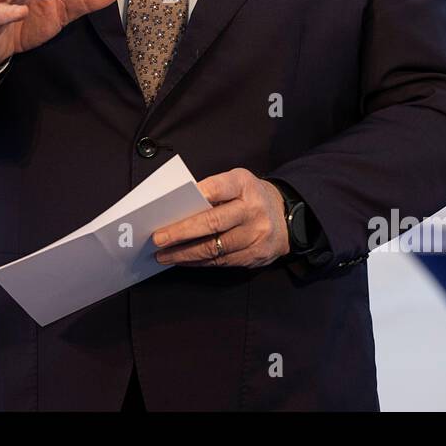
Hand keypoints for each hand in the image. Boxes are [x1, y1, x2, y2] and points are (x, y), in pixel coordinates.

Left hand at [152, 169, 289, 267]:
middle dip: (181, 232)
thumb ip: (213, 191)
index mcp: (244, 185)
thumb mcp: (237, 183)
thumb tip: (177, 208)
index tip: (171, 204)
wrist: (287, 218)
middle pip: (212, 222)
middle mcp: (253, 210)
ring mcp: (256, 235)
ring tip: (164, 255)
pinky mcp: (255, 255)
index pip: (217, 188)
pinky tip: (183, 260)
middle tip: (158, 238)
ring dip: (185, 253)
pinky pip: (221, 261)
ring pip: (214, 247)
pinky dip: (198, 262)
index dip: (195, 196)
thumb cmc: (250, 197)